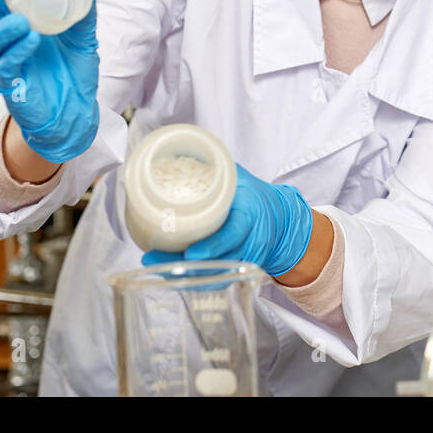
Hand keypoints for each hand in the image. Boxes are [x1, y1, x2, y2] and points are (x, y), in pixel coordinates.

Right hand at [0, 0, 99, 162]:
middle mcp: (5, 38)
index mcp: (18, 18)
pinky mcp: (10, 85)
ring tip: (22, 19)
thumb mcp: (82, 34)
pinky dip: (17, 52)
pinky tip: (31, 40)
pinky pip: (6, 67)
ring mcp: (4, 61)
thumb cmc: (70, 71)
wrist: (76, 112)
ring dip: (3, 27)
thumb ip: (85, 8)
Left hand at [142, 165, 313, 276]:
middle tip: (153, 257)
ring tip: (153, 265)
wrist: (279, 219)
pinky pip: (215, 281)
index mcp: (251, 214)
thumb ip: (214, 166)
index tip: (191, 253)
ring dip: (183, 275)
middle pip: (219, 260)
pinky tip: (168, 276)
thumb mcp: (240, 176)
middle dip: (185, 264)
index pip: (234, 232)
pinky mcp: (236, 270)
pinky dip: (192, 282)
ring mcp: (243, 260)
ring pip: (214, 275)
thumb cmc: (255, 195)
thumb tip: (176, 150)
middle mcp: (250, 241)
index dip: (213, 245)